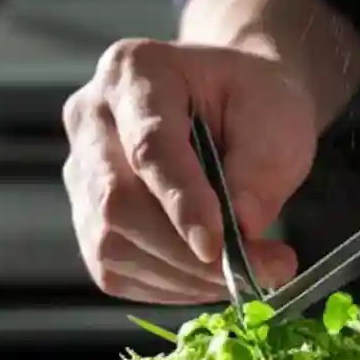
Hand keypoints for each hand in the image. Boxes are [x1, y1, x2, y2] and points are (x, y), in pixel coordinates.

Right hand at [63, 39, 314, 303]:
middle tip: (257, 272)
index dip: (181, 203)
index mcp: (134, 72)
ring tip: (245, 274)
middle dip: (186, 253)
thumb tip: (239, 230)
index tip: (218, 247)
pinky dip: (169, 286)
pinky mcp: (87, 221)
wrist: (233, 107)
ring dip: (183, 277)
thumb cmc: (254, 104)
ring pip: (112, 246)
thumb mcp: (278, 118)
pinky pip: (116, 271)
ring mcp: (81, 173)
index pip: (149, 147)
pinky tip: (209, 275)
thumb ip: (260, 171)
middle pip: (118, 203)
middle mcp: (91, 120)